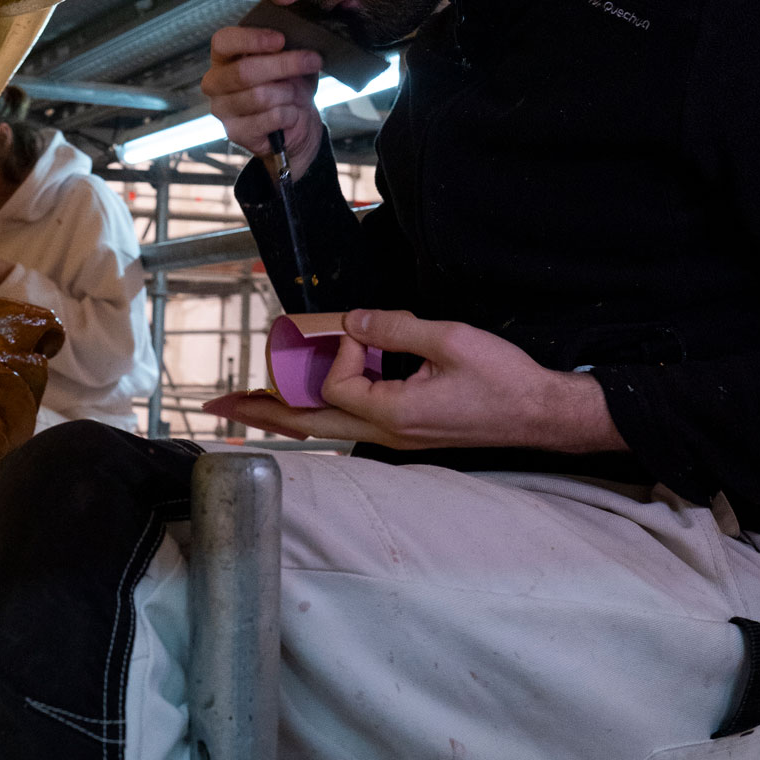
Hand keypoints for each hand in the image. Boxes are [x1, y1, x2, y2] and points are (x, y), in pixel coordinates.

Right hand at [201, 25, 324, 172]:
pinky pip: (271, 117)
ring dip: (288, 93)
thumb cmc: (287, 86)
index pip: (223, 42)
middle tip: (311, 60)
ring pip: (260, 96)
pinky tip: (291, 113)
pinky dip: (290, 113)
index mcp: (223, 58)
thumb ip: (283, 46)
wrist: (296, 122)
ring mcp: (222, 109)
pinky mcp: (235, 132)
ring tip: (296, 94)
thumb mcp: (288, 59)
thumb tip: (295, 34)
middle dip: (283, 65)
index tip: (280, 40)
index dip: (251, 39)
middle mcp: (215, 83)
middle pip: (244, 72)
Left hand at [204, 310, 627, 452]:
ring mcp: (394, 438)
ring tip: (248, 407)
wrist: (541, 414)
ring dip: (284, 415)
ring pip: (324, 428)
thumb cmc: (504, 381)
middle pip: (307, 426)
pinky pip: (348, 422)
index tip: (357, 331)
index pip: (334, 384)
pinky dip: (318, 411)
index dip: (336, 352)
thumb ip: (395, 329)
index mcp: (392, 415)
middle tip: (218, 407)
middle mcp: (385, 434)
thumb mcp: (450, 341)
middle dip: (260, 414)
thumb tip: (350, 321)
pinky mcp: (405, 432)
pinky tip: (305, 404)